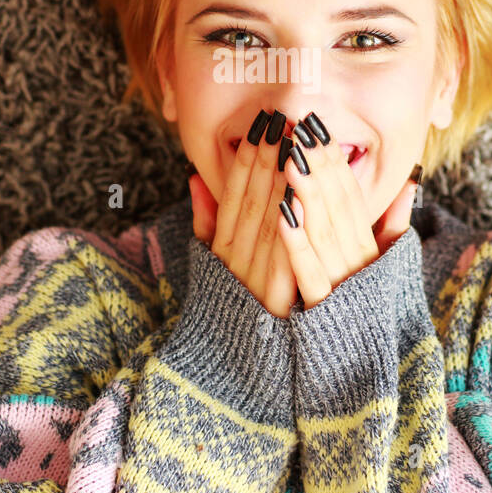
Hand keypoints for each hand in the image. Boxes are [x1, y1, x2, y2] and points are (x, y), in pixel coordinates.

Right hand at [189, 109, 298, 317]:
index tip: (258, 126)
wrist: (237, 369)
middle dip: (267, 160)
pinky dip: (289, 226)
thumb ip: (205, 221)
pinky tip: (297, 197)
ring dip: (281, 182)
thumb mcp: (213, 263)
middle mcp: (235, 263)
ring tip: (294, 146)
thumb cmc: (232, 307)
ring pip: (269, 223)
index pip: (234, 197)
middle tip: (280, 122)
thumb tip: (194, 177)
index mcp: (223, 251)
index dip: (245, 160)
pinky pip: (284, 258)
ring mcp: (255, 282)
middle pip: (253, 203)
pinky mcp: (278, 300)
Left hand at [275, 111, 418, 308]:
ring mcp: (341, 286)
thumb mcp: (385, 265)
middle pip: (338, 208)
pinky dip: (297, 241)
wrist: (355, 369)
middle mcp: (358, 264)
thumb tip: (412, 180)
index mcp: (369, 248)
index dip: (335, 162)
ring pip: (323, 232)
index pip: (352, 196)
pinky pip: (308, 271)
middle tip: (302, 130)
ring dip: (307, 194)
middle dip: (319, 167)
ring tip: (291, 160)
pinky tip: (283, 212)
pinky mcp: (320, 311)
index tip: (318, 128)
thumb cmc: (363, 309)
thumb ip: (395, 224)